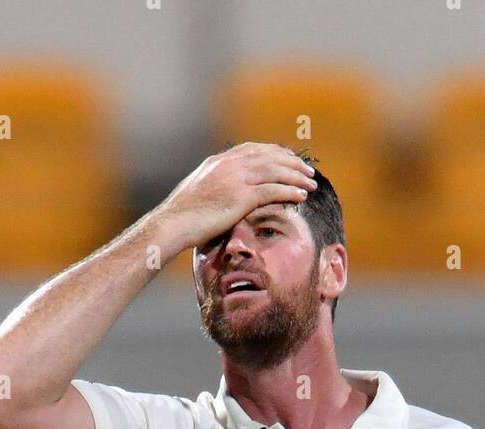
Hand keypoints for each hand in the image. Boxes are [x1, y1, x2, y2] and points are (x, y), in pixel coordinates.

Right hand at [156, 142, 317, 251]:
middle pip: (269, 157)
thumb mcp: (199, 192)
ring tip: (311, 183)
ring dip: (296, 176)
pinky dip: (289, 191)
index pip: (253, 150)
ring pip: (275, 171)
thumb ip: (215, 185)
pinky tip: (301, 195)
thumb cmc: (182, 215)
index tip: (288, 159)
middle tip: (307, 170)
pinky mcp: (240, 196)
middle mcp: (229, 164)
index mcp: (219, 161)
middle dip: (291, 163)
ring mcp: (235, 178)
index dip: (275, 153)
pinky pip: (272, 190)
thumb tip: (224, 193)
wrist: (173, 223)